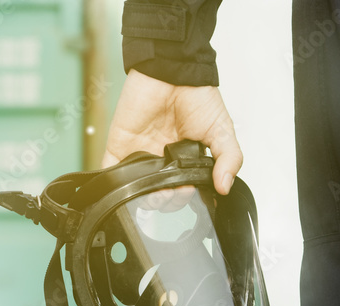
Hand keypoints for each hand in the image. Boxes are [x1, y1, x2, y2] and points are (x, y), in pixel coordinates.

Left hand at [102, 70, 242, 195]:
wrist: (172, 69)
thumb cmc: (197, 94)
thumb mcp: (221, 129)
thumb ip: (229, 157)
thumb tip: (225, 186)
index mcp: (185, 160)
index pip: (183, 190)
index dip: (186, 197)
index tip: (190, 192)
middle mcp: (161, 161)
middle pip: (160, 196)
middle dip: (167, 201)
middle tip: (174, 191)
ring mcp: (140, 155)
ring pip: (136, 191)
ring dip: (145, 199)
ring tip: (156, 192)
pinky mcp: (119, 147)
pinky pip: (110, 171)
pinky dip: (114, 185)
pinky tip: (125, 190)